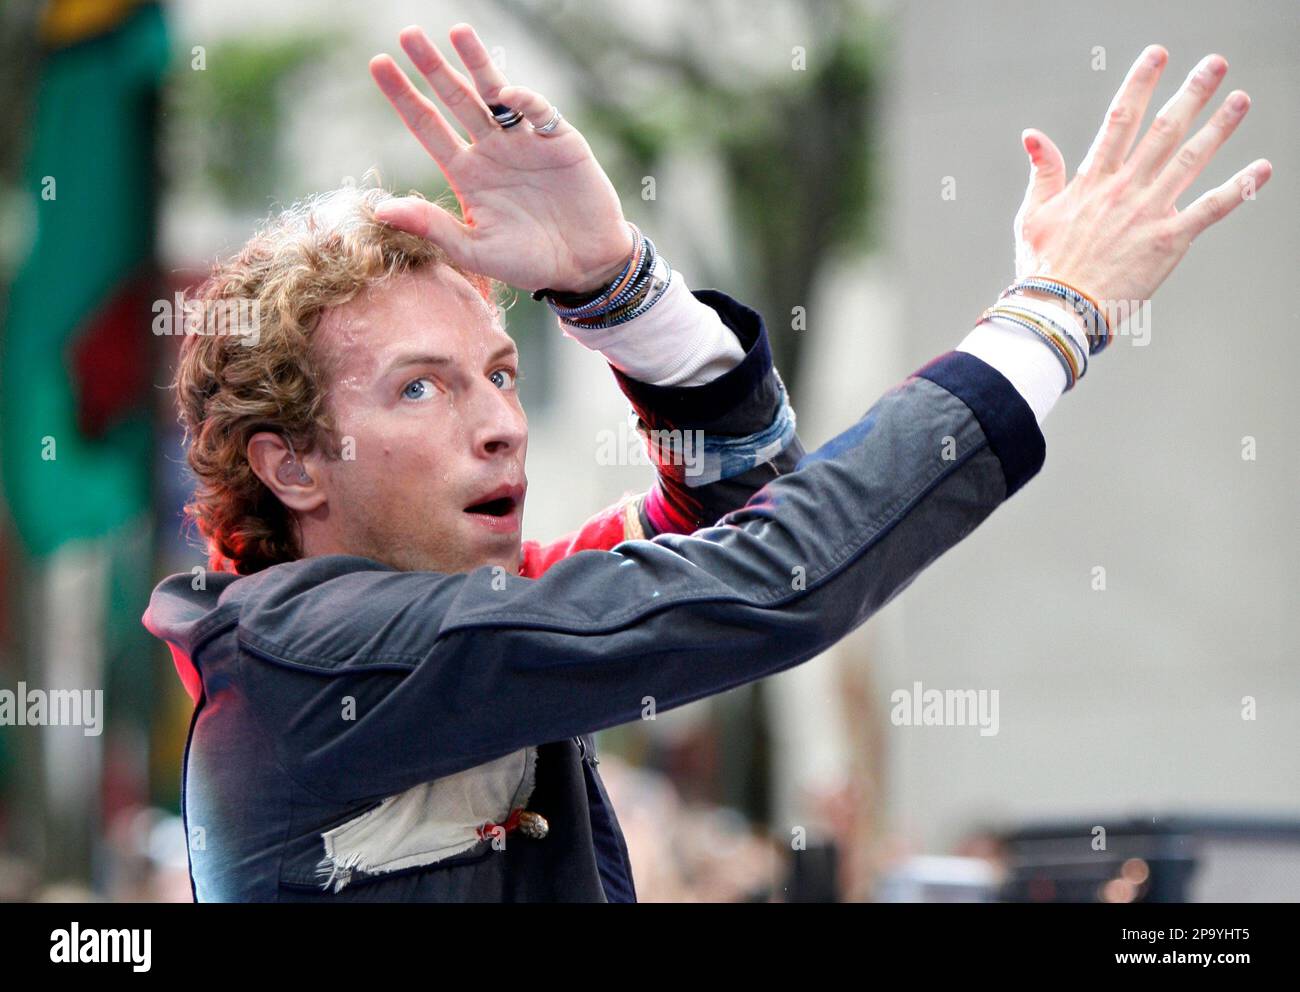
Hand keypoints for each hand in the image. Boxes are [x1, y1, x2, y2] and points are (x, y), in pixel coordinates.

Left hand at [369, 23, 633, 293]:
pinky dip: (524, 100)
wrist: (584, 266)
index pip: (427, 126)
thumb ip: (432, 228)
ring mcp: (524, 143)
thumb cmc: (528, 263)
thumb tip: (381, 209)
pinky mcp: (559, 141)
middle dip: (432, 67)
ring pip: (494, 94)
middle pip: (455, 100)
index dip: (403, 96)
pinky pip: (538, 112)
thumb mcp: (475, 250)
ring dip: (476, 63)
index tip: (378, 63)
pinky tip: (507, 93)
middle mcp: (491, 151)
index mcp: (467, 174)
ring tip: (457, 32)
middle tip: (408, 34)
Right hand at [1013, 45, 1271, 314]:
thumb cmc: (1043, 268)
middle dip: (1191, 93)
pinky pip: (1211, 208)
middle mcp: (1125, 189)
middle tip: (1215, 65)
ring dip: (1219, 127)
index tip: (1157, 55)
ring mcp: (1149, 213)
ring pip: (1190, 159)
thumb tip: (1032, 135)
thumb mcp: (1032, 216)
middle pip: (1163, 130)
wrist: (1060, 309)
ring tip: (1241, 100)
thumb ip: (1042, 172)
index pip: (1120, 120)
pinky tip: (1262, 169)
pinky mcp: (1170, 240)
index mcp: (1093, 181)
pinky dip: (1239, 187)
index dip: (1140, 83)